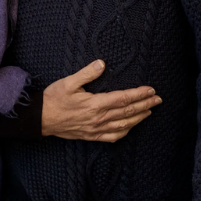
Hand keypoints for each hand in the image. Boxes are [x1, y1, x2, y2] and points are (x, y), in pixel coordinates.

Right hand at [41, 60, 160, 141]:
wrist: (41, 119)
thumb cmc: (54, 98)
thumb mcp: (68, 82)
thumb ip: (86, 73)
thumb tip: (102, 63)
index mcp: (95, 104)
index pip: (123, 98)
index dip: (139, 94)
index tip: (151, 90)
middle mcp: (99, 118)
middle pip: (127, 111)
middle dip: (145, 105)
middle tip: (158, 99)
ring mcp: (96, 129)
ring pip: (124, 125)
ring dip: (139, 118)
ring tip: (150, 111)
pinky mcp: (92, 136)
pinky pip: (113, 137)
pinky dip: (125, 131)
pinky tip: (130, 127)